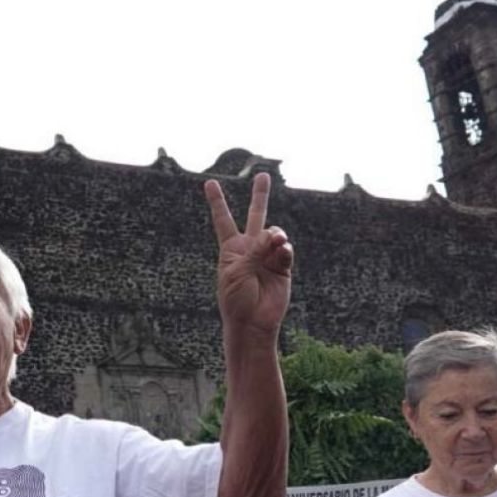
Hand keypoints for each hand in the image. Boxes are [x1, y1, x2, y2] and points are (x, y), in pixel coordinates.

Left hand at [206, 173, 292, 336]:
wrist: (252, 322)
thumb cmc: (236, 299)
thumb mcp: (236, 271)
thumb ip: (254, 249)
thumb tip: (276, 235)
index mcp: (230, 249)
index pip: (223, 220)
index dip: (217, 201)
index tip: (210, 183)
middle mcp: (250, 248)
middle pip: (255, 215)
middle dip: (260, 195)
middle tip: (264, 175)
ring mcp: (268, 256)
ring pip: (275, 232)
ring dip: (275, 235)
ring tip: (275, 242)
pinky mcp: (284, 266)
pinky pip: (286, 250)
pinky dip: (284, 249)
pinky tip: (281, 251)